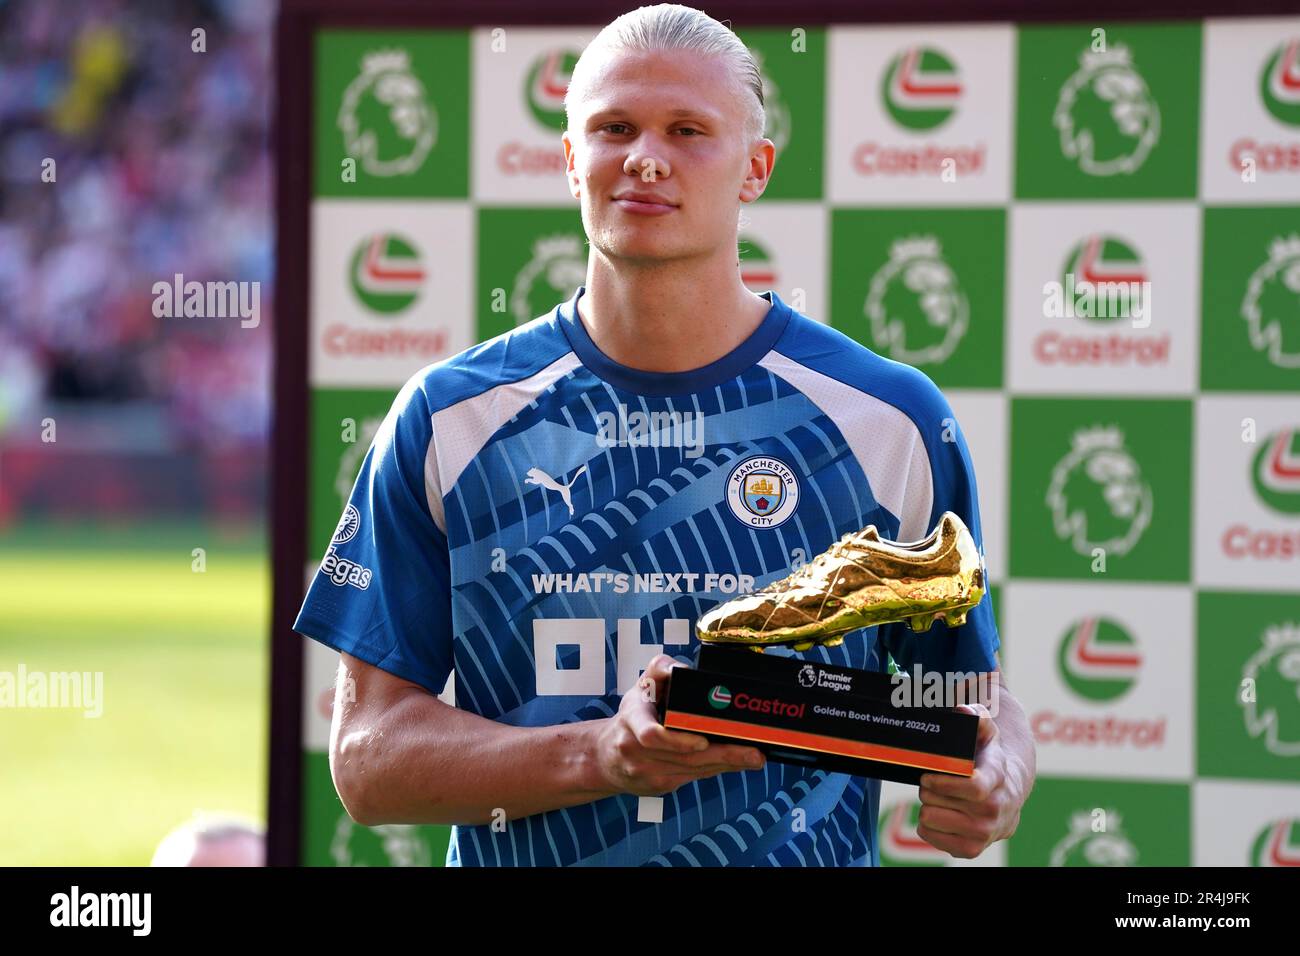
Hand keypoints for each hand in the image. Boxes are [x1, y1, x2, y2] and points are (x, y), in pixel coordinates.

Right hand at [590, 654, 765, 796]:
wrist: (606, 756)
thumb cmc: (632, 716)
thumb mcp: (640, 687)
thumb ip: (660, 669)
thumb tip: (682, 669)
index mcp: (632, 721)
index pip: (651, 735)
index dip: (679, 740)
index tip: (703, 740)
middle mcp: (638, 750)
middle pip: (685, 757)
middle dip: (723, 755)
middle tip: (753, 753)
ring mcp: (648, 772)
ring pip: (694, 770)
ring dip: (727, 764)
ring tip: (754, 758)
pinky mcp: (659, 786)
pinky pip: (693, 777)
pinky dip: (716, 769)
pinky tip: (736, 763)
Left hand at [915, 702, 1025, 858]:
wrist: (1007, 795)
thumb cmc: (988, 760)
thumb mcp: (987, 734)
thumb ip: (976, 717)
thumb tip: (962, 710)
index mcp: (998, 779)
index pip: (974, 788)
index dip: (944, 783)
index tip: (927, 777)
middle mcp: (995, 810)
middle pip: (941, 803)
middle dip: (929, 790)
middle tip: (931, 783)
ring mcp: (984, 833)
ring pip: (931, 820)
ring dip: (928, 806)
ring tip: (937, 798)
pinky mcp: (970, 849)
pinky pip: (930, 837)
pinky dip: (927, 825)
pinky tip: (938, 814)